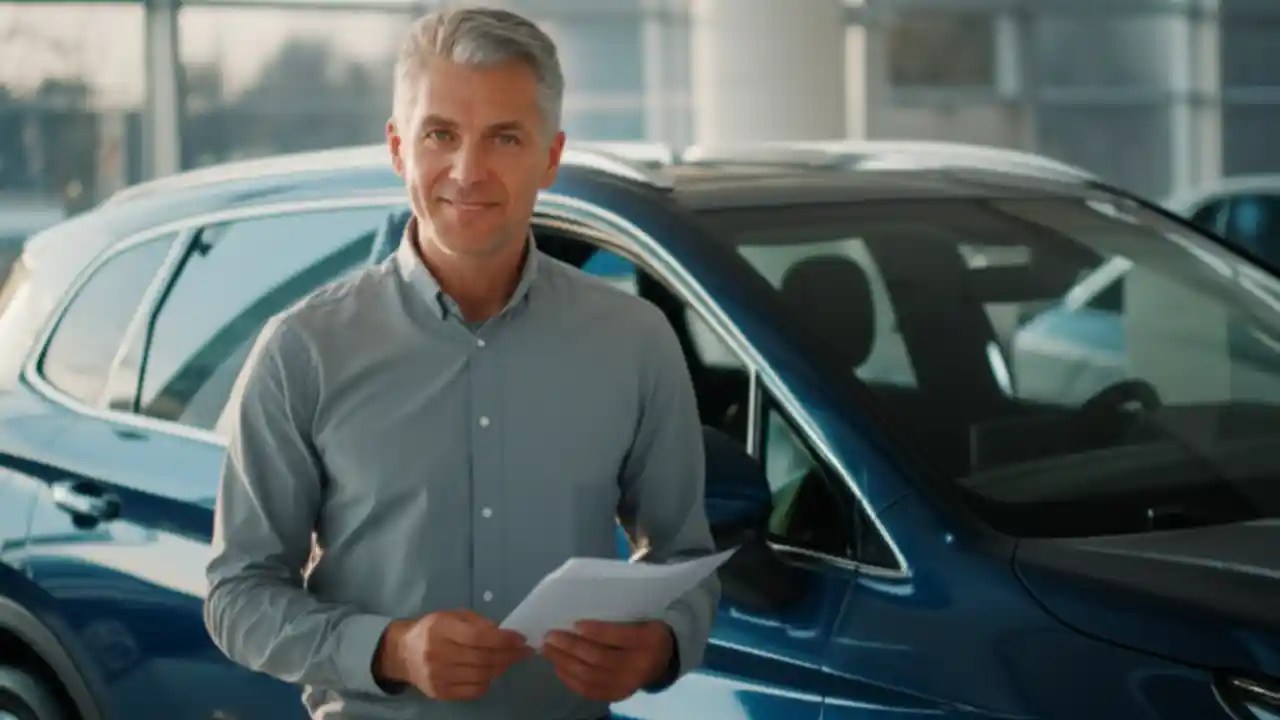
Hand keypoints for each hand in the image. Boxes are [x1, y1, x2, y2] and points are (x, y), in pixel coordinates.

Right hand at [376, 610, 532, 700]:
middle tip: (522, 651)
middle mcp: (437, 653)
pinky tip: (491, 673)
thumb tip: (506, 633)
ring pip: (480, 676)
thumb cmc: (432, 629)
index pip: (477, 636)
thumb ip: (478, 622)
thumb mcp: (453, 616)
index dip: (503, 639)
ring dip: (501, 668)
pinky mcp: (439, 693)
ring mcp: (437, 676)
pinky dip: (487, 682)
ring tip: (509, 660)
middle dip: (508, 655)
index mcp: (440, 629)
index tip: (520, 639)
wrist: (403, 653)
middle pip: (482, 658)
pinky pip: (473, 691)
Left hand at [541, 620, 673, 701]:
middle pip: (600, 658)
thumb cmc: (645, 633)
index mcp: (646, 640)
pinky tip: (558, 667)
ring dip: (565, 662)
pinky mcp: (617, 695)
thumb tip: (577, 619)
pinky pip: (589, 690)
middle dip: (571, 647)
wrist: (663, 661)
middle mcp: (638, 666)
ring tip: (548, 650)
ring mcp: (626, 685)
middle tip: (550, 636)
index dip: (596, 632)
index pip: (618, 637)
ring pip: (590, 676)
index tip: (575, 624)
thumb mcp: (640, 620)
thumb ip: (616, 619)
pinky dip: (570, 679)